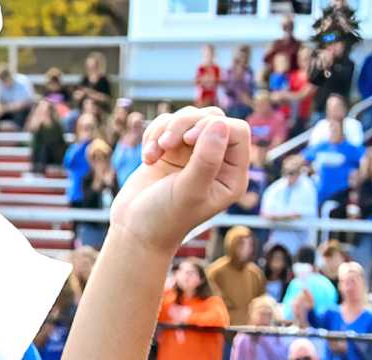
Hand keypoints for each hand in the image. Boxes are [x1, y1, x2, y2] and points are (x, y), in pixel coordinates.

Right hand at [110, 107, 253, 253]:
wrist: (134, 231)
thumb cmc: (164, 218)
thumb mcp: (188, 191)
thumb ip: (207, 159)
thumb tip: (220, 123)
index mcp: (232, 176)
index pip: (237, 131)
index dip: (213, 127)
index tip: (188, 141)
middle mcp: (217, 162)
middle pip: (213, 118)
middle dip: (186, 124)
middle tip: (167, 144)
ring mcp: (194, 154)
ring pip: (189, 117)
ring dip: (167, 129)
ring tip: (153, 154)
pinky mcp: (173, 150)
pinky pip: (168, 122)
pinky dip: (154, 134)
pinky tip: (148, 157)